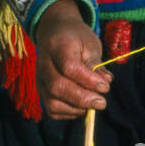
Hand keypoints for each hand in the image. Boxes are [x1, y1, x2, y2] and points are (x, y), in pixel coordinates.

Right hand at [34, 0, 112, 119]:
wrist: (55, 33)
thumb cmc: (76, 38)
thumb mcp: (90, 44)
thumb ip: (96, 65)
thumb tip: (104, 83)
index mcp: (57, 46)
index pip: (69, 68)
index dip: (89, 81)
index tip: (105, 86)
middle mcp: (43, 64)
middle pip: (57, 87)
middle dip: (82, 99)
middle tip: (101, 102)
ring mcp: (39, 79)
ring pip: (52, 102)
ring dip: (76, 108)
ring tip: (93, 103)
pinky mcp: (40, 90)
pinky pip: (52, 110)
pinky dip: (69, 113)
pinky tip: (82, 106)